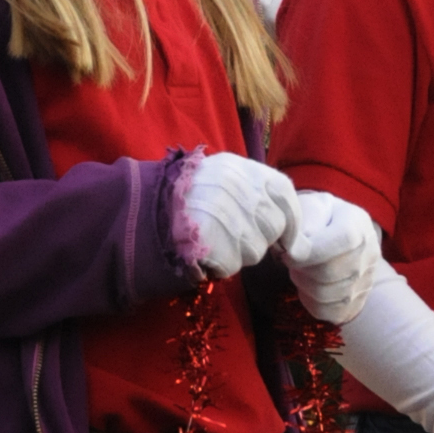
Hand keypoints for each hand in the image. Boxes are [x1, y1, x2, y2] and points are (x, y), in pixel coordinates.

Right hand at [179, 152, 298, 278]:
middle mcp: (237, 189)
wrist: (141, 212)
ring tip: (214, 238)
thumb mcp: (219, 175)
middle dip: (261, 236)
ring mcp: (228, 219)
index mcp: (238, 167)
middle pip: (274, 226)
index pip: (284, 190)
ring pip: (257, 251)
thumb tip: (291, 232)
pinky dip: (221, 264)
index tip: (290, 236)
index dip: (292, 217)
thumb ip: (255, 191)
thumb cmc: (183, 195)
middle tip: (233, 232)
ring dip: (240, 252)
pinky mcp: (217, 246)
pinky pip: (234, 265)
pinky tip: (204, 250)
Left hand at [282, 191, 381, 323]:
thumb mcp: (311, 205)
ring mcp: (367, 281)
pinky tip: (307, 286)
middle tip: (288, 260)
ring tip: (298, 270)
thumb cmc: (317, 217)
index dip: (313, 252)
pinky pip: (330, 313)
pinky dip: (311, 302)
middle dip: (301, 269)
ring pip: (328, 296)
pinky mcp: (358, 303)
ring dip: (303, 284)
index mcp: (358, 222)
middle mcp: (370, 253)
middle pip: (332, 273)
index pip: (344, 240)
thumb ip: (304, 219)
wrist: (335, 231)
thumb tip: (297, 248)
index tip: (289, 253)